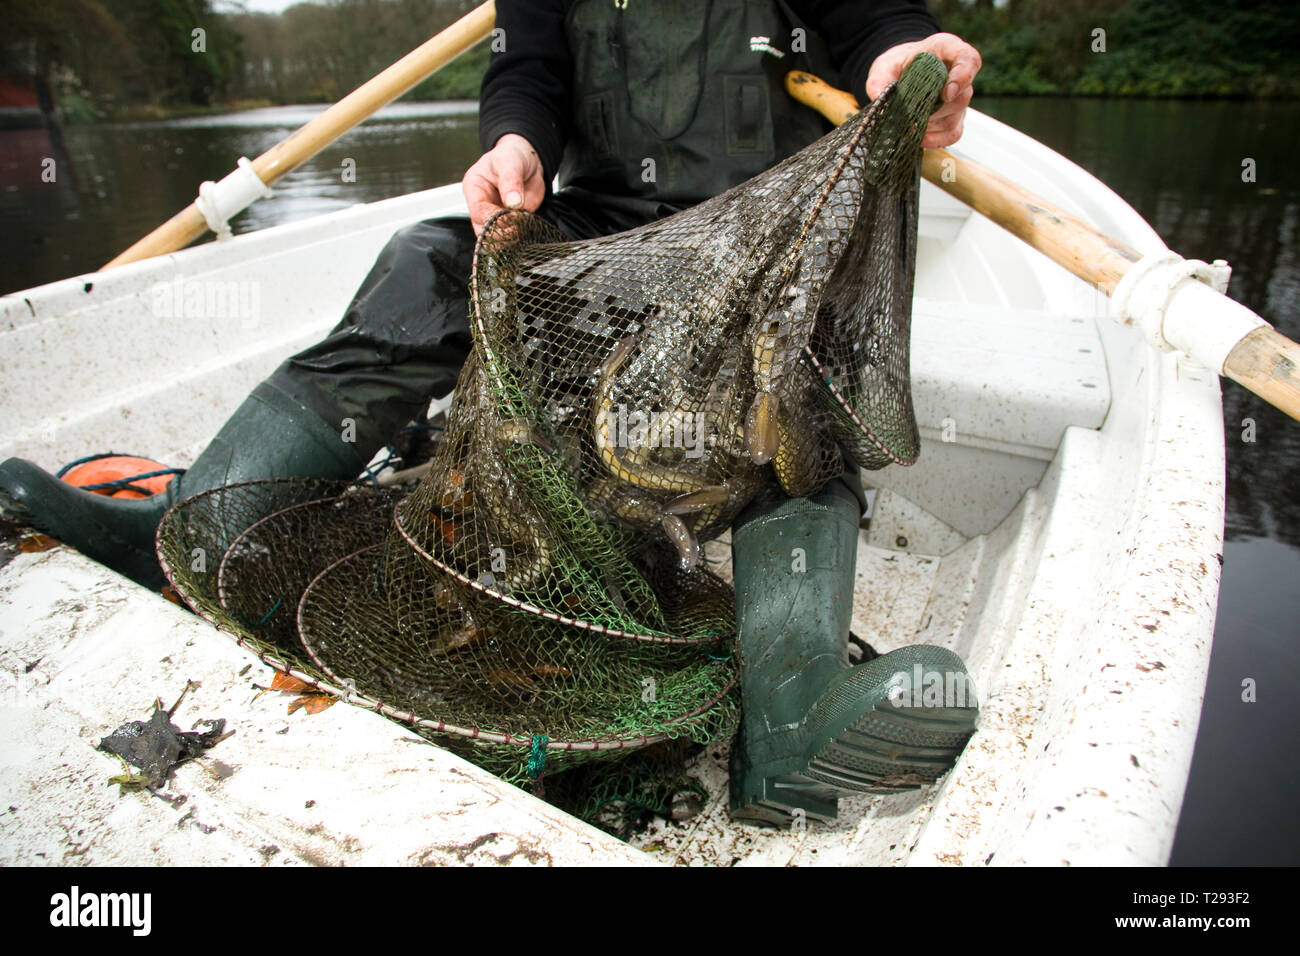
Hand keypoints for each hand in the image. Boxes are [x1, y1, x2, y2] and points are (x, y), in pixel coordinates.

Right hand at [461, 133, 546, 234]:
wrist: (528, 160)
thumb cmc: (512, 156)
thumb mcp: (510, 162)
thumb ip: (511, 182)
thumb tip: (513, 203)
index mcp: (475, 188)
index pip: (478, 212)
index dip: (493, 220)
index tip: (510, 220)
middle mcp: (482, 206)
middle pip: (484, 231)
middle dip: (501, 233)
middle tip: (519, 228)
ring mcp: (496, 217)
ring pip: (499, 239)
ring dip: (512, 238)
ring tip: (524, 226)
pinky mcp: (511, 223)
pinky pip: (515, 237)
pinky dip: (522, 237)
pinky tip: (528, 229)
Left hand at [865, 33, 980, 147]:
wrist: (900, 74)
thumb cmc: (898, 65)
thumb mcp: (884, 65)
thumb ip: (879, 78)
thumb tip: (878, 95)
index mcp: (947, 50)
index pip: (969, 59)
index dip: (963, 76)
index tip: (947, 92)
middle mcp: (958, 74)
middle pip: (960, 96)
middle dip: (934, 110)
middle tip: (910, 114)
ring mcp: (959, 97)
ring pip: (955, 116)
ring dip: (931, 125)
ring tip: (908, 125)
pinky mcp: (954, 118)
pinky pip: (953, 133)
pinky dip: (936, 139)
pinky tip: (919, 138)